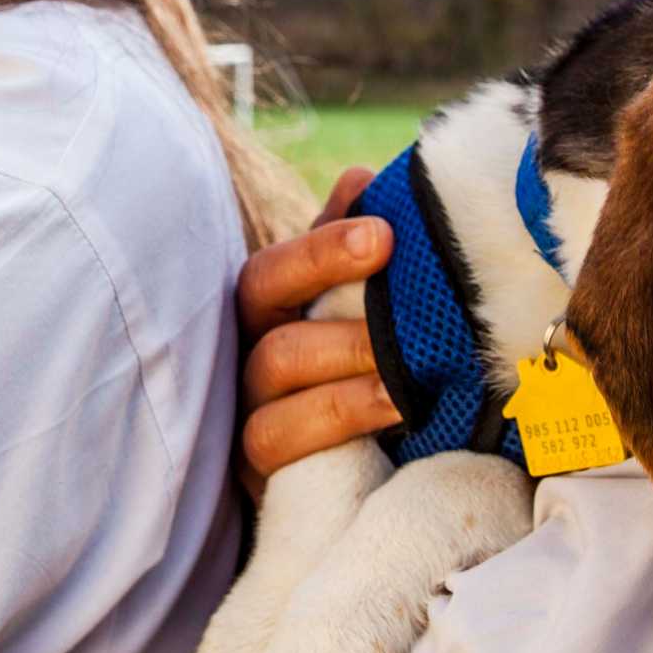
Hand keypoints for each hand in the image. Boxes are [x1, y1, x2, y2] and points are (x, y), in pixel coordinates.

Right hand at [236, 167, 398, 499]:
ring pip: (275, 397)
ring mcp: (251, 419)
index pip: (272, 274)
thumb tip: (362, 177)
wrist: (349, 467)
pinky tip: (394, 418)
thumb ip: (352, 243)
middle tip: (405, 325)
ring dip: (346, 384)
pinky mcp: (263, 475)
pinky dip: (338, 429)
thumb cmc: (348, 366)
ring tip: (406, 381)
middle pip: (271, 339)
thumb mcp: (351, 304)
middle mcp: (247, 362)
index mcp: (266, 313)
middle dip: (341, 326)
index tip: (383, 235)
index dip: (321, 253)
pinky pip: (280, 449)